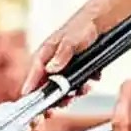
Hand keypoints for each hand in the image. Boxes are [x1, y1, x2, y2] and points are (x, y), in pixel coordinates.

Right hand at [19, 3, 107, 120]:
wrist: (101, 22)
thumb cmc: (82, 26)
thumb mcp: (72, 39)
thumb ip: (62, 55)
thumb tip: (51, 69)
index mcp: (45, 54)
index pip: (33, 75)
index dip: (31, 90)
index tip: (29, 103)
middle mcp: (51, 63)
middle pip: (45, 88)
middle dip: (52, 100)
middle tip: (57, 108)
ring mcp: (63, 69)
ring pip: (61, 90)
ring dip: (70, 95)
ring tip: (81, 91)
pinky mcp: (75, 72)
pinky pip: (75, 86)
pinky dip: (82, 88)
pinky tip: (90, 83)